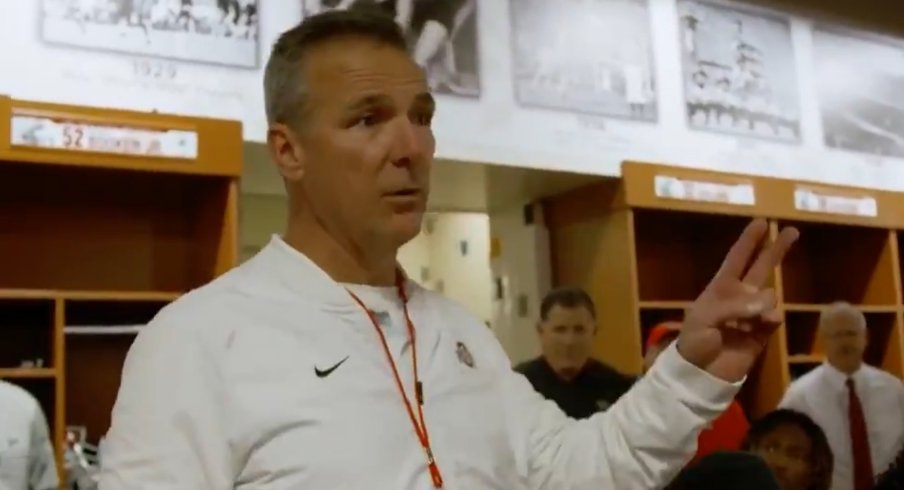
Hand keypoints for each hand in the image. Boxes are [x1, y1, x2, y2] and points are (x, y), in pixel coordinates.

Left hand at [677, 218, 798, 381]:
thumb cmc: (695, 341)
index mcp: (720, 288)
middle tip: (793, 231)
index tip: (761, 222)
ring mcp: (752, 315)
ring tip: (745, 322)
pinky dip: (770, 319)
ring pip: (769, 297)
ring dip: (761, 304)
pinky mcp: (762, 334)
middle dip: (775, 250)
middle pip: (761, 268)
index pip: (736, 259)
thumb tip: (768, 303)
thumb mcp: (705, 317)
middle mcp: (738, 297)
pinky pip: (774, 318)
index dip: (748, 241)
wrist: (701, 374)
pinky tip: (762, 327)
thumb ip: (735, 306)